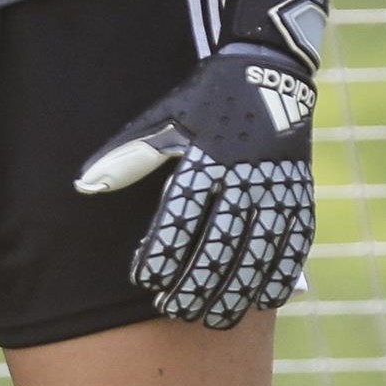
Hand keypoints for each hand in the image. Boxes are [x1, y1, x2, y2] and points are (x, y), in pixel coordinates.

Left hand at [75, 0, 327, 328]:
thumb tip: (83, 187)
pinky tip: (258, 297)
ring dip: (233, 292)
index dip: (161, 257)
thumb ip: (126, 157)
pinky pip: (293, 248)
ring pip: (257, 258)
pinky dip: (276, 278)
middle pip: (217, 250)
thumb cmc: (206, 98)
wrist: (271, 70)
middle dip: (193, 286)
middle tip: (173, 307)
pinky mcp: (301, 196)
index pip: (179, 223)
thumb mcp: (163, 117)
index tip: (145, 279)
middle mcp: (244, 179)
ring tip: (211, 315)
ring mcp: (277, 190)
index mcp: (205, 161)